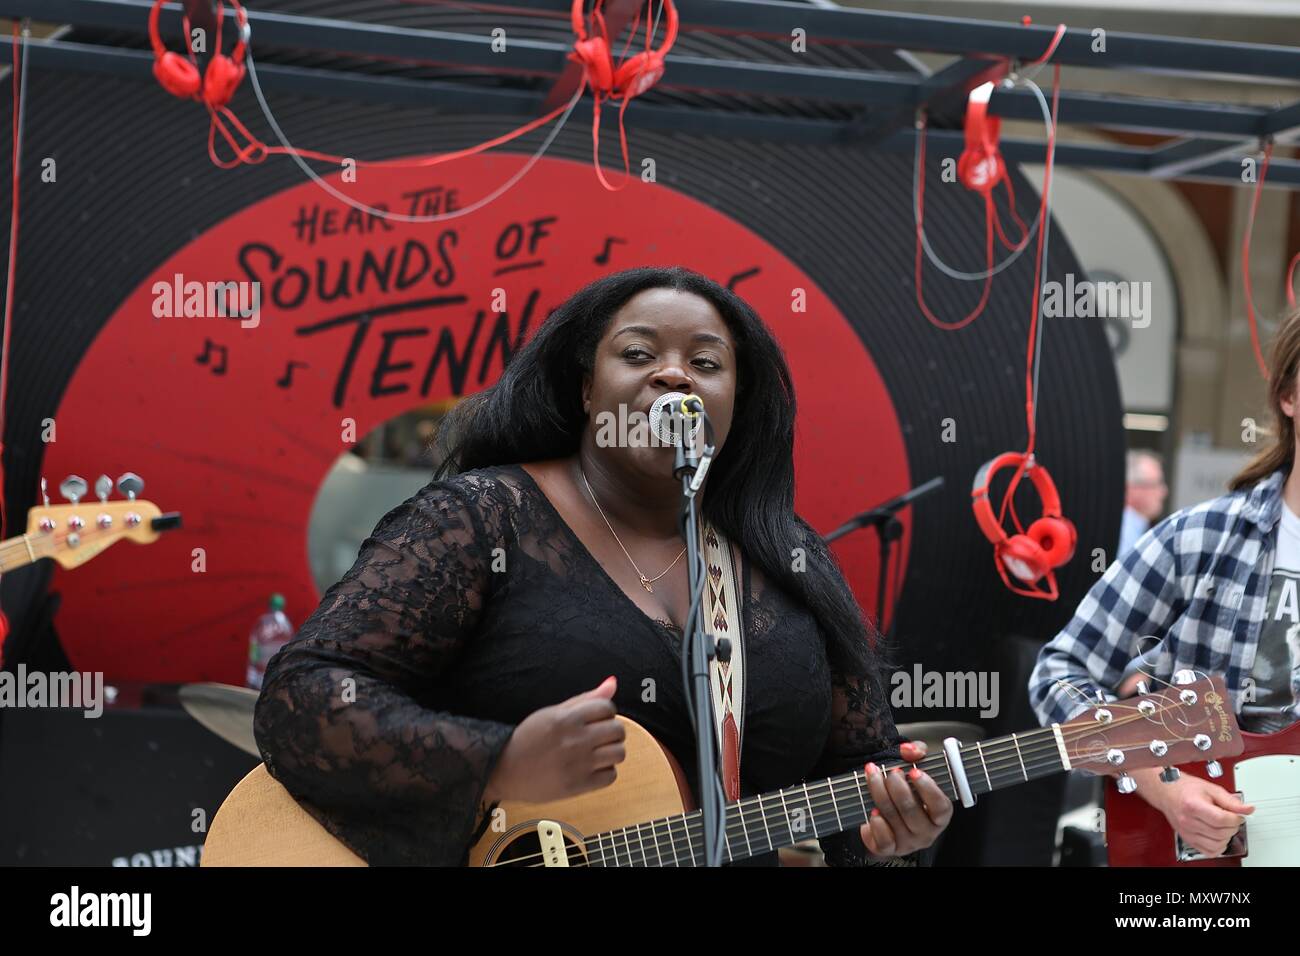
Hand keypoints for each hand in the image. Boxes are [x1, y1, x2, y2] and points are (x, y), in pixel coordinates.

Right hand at [484, 676, 625, 804]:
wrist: (505, 769)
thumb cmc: (528, 738)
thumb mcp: (553, 713)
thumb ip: (585, 698)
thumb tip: (613, 682)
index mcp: (567, 718)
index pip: (607, 708)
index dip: (605, 713)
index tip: (596, 720)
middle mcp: (575, 740)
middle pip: (618, 731)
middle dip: (612, 732)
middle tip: (598, 737)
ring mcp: (578, 764)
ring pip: (619, 753)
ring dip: (611, 752)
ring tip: (596, 753)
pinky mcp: (578, 785)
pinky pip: (610, 776)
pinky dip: (605, 772)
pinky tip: (592, 768)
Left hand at [859, 740, 952, 860]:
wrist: (886, 813)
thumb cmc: (905, 790)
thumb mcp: (914, 766)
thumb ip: (916, 753)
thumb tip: (909, 750)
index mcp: (939, 815)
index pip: (940, 806)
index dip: (928, 789)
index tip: (914, 772)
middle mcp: (927, 831)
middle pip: (911, 809)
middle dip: (896, 786)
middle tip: (890, 772)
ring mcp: (908, 842)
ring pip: (893, 817)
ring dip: (879, 792)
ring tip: (873, 776)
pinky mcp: (890, 849)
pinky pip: (884, 839)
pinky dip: (876, 822)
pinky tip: (873, 809)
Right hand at [1150, 773, 1252, 858]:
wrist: (1167, 792)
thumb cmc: (1186, 789)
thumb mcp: (1210, 789)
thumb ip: (1230, 801)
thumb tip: (1248, 809)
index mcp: (1193, 805)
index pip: (1221, 819)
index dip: (1235, 819)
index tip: (1238, 815)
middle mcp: (1188, 820)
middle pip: (1220, 833)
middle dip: (1233, 827)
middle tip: (1233, 820)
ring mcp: (1187, 832)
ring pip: (1216, 845)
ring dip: (1227, 838)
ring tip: (1225, 828)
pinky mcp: (1188, 839)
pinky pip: (1208, 851)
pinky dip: (1218, 847)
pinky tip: (1219, 838)